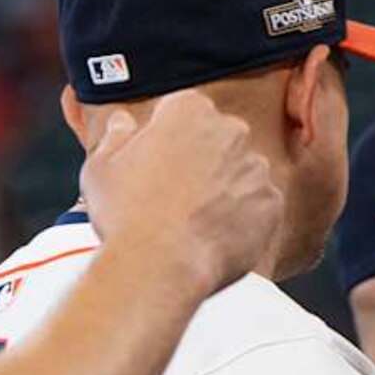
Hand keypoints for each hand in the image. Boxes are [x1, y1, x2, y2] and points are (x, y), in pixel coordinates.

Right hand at [80, 88, 279, 294]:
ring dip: (223, 189)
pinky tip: (214, 234)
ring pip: (240, 173)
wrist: (160, 264)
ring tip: (192, 219)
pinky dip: (242, 218)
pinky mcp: (272, 203)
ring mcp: (256, 168)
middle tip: (174, 193)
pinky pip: (258, 205)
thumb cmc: (125, 214)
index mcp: (189, 110)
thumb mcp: (102, 167)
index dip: (167, 138)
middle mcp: (231, 131)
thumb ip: (116, 136)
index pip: (184, 111)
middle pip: (218, 140)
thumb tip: (123, 122)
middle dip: (202, 160)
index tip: (156, 162)